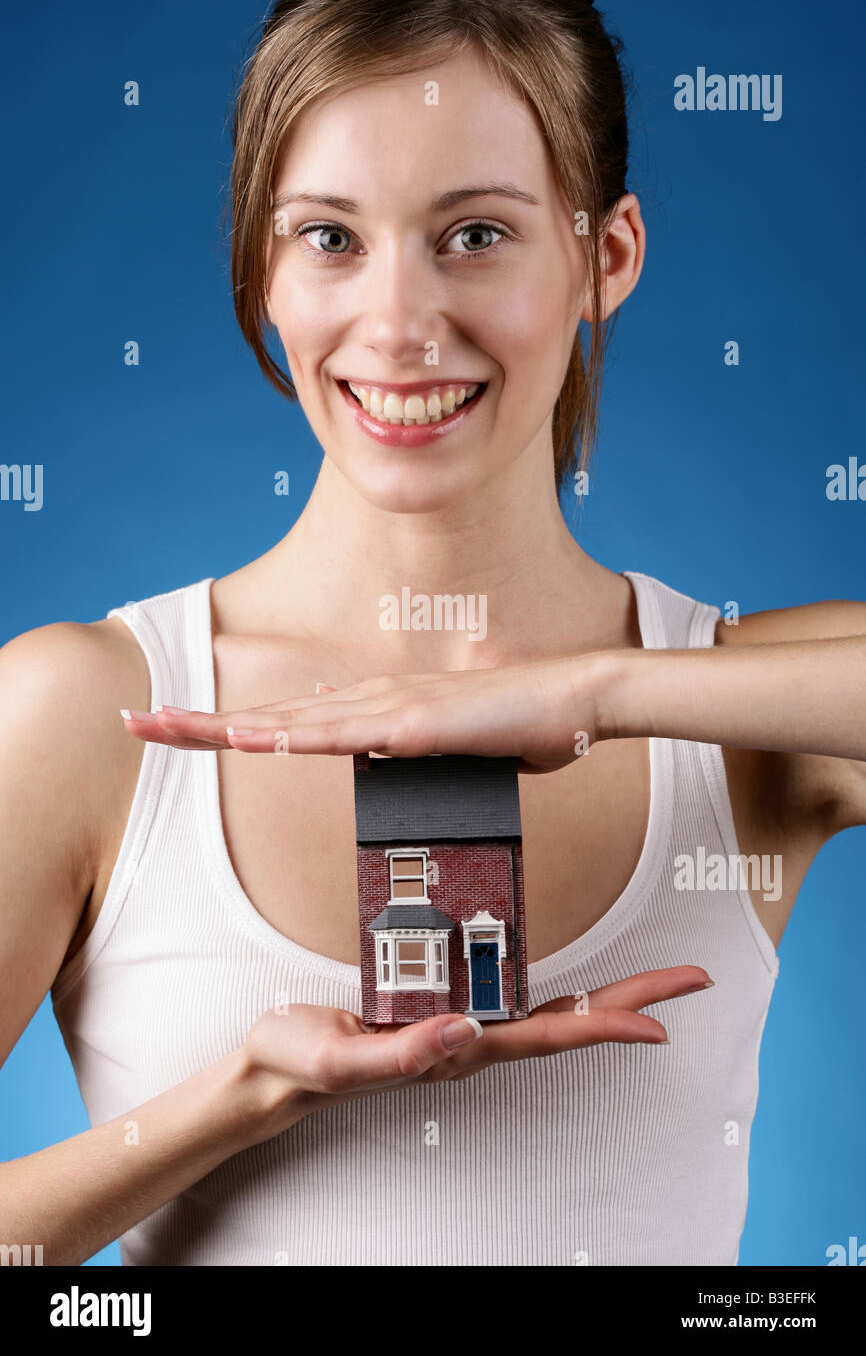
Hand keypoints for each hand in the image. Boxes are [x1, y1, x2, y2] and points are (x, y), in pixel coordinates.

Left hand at [121, 652, 614, 773]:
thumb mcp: (457, 747)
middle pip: (268, 718)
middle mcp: (369, 700)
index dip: (231, 727)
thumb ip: (418, 752)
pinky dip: (286, 738)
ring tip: (161, 726)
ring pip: (285, 723)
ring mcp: (388, 708)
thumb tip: (395, 756)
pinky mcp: (414, 724)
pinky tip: (247, 741)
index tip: (183, 727)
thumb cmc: (523, 725)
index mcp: (374, 707)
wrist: (576, 700)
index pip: (287, 722)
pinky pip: (338, 736)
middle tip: (137, 722)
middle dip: (198, 723)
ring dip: (219, 727)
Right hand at [244, 966, 712, 1131]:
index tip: (663, 1022)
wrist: (276, 1070)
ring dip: (605, 997)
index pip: (548, 1038)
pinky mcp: (441, 1009)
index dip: (607, 1029)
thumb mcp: (342, 1058)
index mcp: (457, 1052)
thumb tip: (466, 1031)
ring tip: (654, 980)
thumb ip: (403, 1052)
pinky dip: (555, 988)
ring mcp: (461, 1027)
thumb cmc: (305, 1063)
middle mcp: (471, 1040)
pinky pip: (509, 993)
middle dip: (633, 1003)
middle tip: (692, 981)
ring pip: (548, 1011)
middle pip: (568, 1022)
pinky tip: (574, 981)